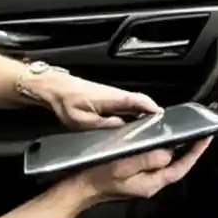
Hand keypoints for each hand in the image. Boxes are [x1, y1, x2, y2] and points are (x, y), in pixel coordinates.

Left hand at [27, 72, 159, 129]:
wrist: (55, 88)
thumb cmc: (66, 102)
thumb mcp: (82, 120)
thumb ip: (103, 124)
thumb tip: (122, 127)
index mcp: (112, 98)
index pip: (138, 100)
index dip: (152, 108)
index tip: (163, 117)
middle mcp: (116, 94)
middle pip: (141, 102)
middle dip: (153, 114)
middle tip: (162, 128)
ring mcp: (113, 96)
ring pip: (135, 104)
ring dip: (145, 114)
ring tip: (152, 129)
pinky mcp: (109, 98)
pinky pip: (128, 105)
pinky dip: (136, 113)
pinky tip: (135, 125)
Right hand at [68, 137, 211, 203]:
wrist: (78, 188)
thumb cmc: (98, 177)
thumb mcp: (123, 166)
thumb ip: (147, 159)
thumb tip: (168, 153)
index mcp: (152, 183)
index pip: (180, 168)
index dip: (195, 154)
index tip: (205, 139)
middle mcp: (150, 183)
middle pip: (176, 165)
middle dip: (188, 151)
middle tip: (197, 133)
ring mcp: (143, 181)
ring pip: (165, 163)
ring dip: (175, 149)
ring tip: (183, 134)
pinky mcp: (134, 176)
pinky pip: (153, 162)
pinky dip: (159, 151)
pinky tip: (158, 140)